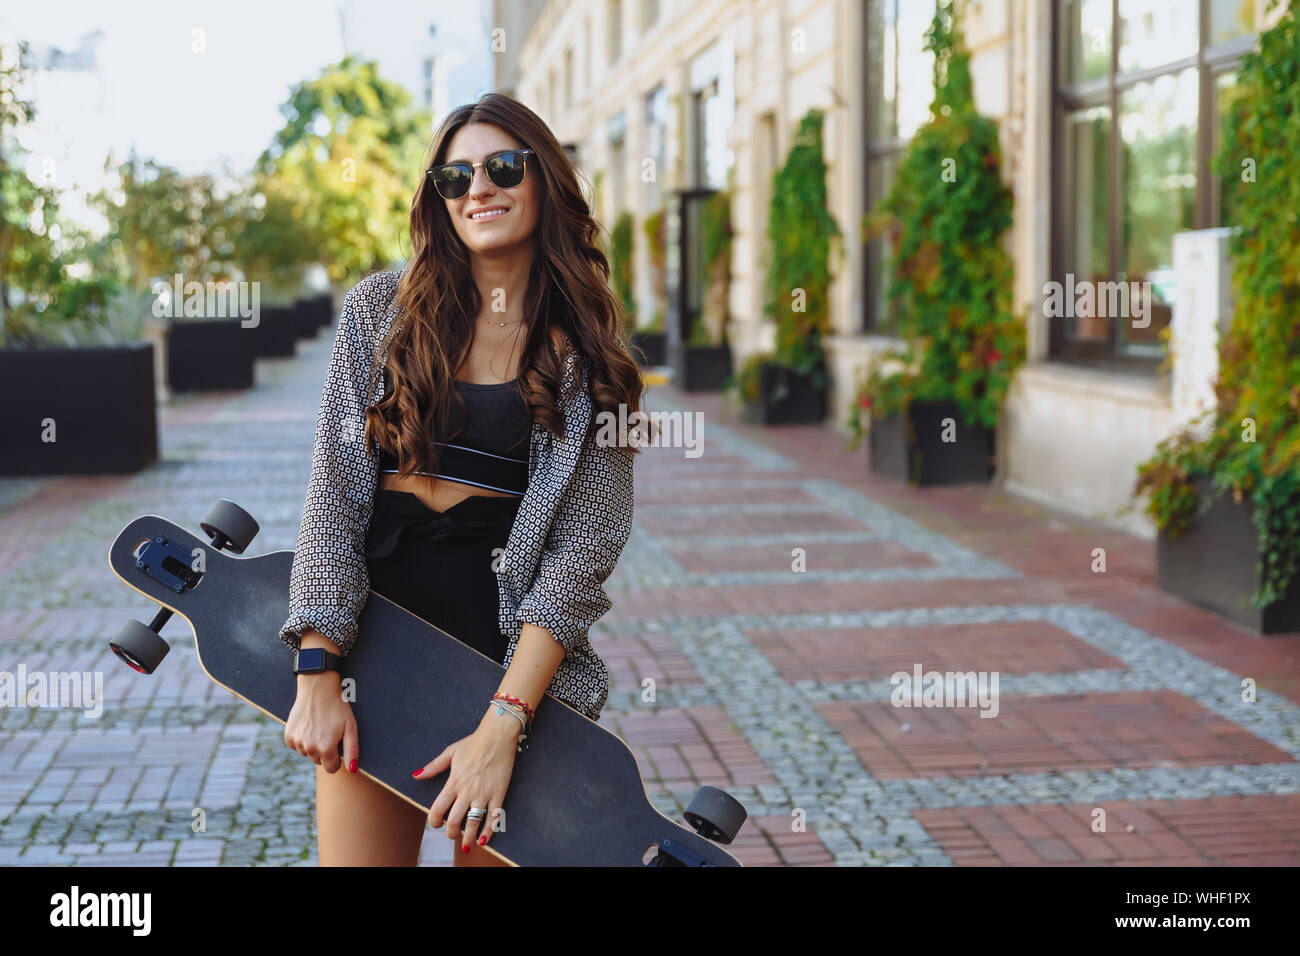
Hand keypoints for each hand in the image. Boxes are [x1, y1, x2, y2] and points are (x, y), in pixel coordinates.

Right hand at [284, 671, 358, 774]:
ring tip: (319, 727)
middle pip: (319, 761)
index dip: (337, 758)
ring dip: (313, 745)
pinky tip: (309, 726)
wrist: (317, 688)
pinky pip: (296, 746)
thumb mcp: (351, 727)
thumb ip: (352, 750)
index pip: (332, 768)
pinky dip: (302, 740)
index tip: (338, 746)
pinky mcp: (288, 736)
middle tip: (329, 732)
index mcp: (326, 748)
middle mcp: (309, 748)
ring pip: (307, 754)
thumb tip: (352, 770)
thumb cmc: (338, 707)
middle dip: (325, 751)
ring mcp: (297, 742)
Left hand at [416, 709, 520, 853]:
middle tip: (452, 834)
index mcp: (454, 782)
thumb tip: (417, 775)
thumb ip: (434, 766)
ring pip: (474, 823)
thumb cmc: (474, 742)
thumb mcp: (450, 752)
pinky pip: (494, 817)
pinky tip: (485, 839)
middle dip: (451, 833)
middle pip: (454, 821)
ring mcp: (484, 793)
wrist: (498, 735)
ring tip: (467, 845)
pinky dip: (489, 831)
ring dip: (469, 838)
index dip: (434, 821)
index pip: (437, 809)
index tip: (436, 824)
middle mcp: (467, 791)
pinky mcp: (499, 793)